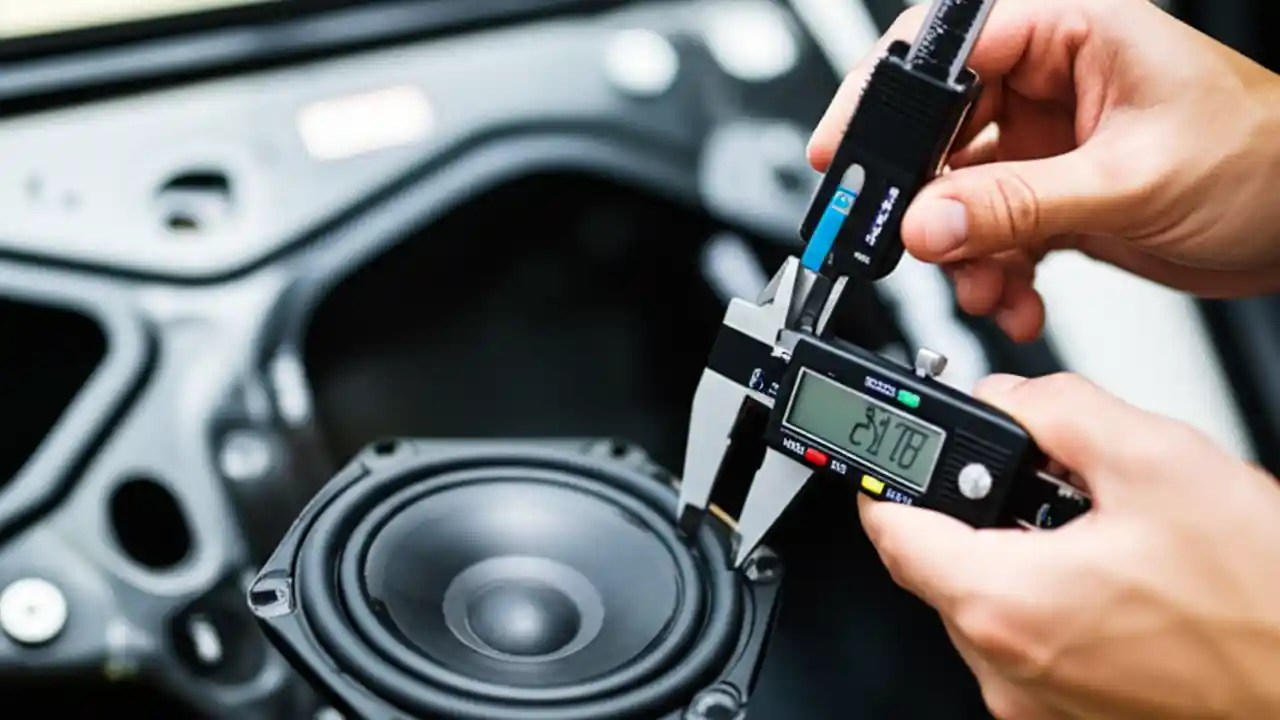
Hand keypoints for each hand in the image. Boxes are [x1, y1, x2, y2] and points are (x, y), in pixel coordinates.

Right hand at [809, 0, 1279, 341]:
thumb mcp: (1130, 180)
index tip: (845, 149)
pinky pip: (994, 235)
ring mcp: (1051, 145)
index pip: (949, 47)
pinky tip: (1018, 297)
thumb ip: (1018, 203)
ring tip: (985, 286)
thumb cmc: (1269, 161)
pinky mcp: (1055, 198)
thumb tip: (929, 221)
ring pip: (961, 195)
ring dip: (962, 252)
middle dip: (925, 198)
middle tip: (906, 241)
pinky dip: (995, 274)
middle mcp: (1053, 84)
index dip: (885, 94)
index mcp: (1074, 35)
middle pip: (942, 130)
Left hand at [857, 373, 1279, 718]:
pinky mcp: (1067, 714)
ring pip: (979, 601)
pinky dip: (1043, 597)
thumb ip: (1058, 409)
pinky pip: (1023, 640)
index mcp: (1005, 602)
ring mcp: (1034, 699)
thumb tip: (1004, 398)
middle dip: (969, 507)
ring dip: (1010, 553)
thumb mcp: (1157, 460)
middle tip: (1031, 476)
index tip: (895, 447)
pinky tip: (1108, 576)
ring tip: (1090, 531)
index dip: (886, 477)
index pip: (889, 531)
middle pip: (934, 563)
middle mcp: (1006, 664)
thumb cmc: (1261, 600)